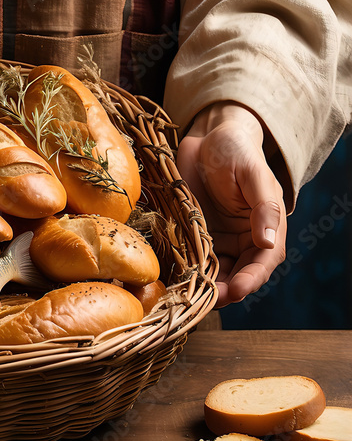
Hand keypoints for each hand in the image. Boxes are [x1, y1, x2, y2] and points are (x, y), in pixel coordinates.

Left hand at [176, 102, 285, 307]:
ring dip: (202, 287)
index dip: (251, 280)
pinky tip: (171, 282)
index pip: (262, 263)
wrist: (207, 139)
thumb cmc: (237, 152)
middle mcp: (242, 241)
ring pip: (212, 273)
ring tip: (189, 297)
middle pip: (236, 276)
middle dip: (224, 291)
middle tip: (207, 301)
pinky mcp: (192, 236)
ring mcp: (216, 241)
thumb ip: (264, 208)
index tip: (237, 291)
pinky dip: (183, 272)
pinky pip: (188, 259)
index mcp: (265, 229)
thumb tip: (268, 241)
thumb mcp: (253, 175)